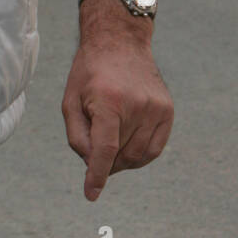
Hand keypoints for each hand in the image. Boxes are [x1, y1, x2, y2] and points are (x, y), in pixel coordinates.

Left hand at [61, 9, 172, 200]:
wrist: (119, 42)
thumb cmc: (89, 73)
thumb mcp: (70, 101)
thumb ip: (77, 136)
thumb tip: (91, 165)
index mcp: (109, 101)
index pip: (105, 150)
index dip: (97, 175)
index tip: (91, 194)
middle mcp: (137, 105)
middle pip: (120, 156)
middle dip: (104, 162)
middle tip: (94, 147)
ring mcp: (156, 109)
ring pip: (138, 156)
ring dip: (121, 160)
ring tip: (109, 140)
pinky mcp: (167, 111)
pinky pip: (154, 149)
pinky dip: (139, 155)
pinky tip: (126, 144)